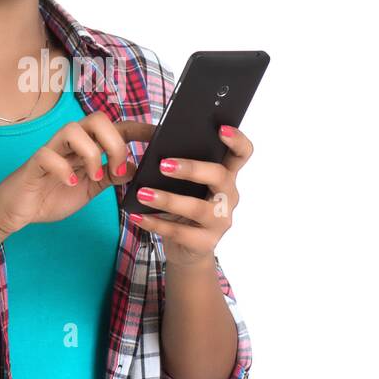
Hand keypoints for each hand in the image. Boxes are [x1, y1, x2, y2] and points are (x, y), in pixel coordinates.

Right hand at [0, 112, 155, 236]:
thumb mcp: (92, 188)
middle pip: (97, 119)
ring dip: (90, 154)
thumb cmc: (54, 194)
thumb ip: (112, 176)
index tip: (159, 134)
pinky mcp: (34, 164)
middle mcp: (70, 143)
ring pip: (73, 130)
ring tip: (94, 177)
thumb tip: (136, 168)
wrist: (19, 210)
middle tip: (118, 170)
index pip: (116, 128)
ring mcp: (52, 151)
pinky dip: (63, 168)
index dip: (138, 128)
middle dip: (114, 142)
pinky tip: (71, 183)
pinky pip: (48, 155)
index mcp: (87, 147)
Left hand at [128, 124, 253, 266]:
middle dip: (192, 168)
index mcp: (226, 176)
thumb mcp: (186, 187)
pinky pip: (179, 232)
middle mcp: (229, 197)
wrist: (187, 250)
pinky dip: (155, 223)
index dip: (236, 139)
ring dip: (167, 199)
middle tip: (163, 165)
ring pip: (196, 208)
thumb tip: (155, 149)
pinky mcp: (206, 243)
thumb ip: (179, 167)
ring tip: (142, 193)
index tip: (220, 128)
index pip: (242, 153)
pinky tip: (137, 216)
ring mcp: (221, 221)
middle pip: (219, 176)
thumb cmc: (184, 209)